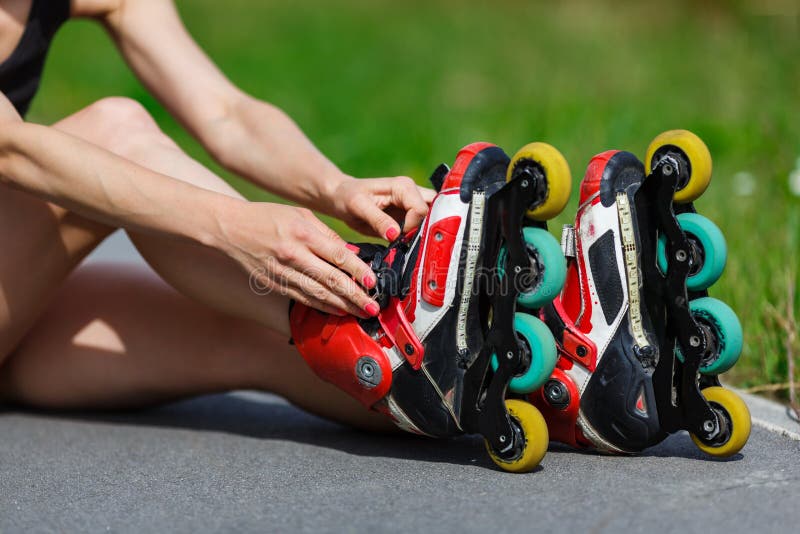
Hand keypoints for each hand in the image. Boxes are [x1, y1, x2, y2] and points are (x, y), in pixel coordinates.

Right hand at [212, 200, 379, 316]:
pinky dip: (322, 306)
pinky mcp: (276, 284)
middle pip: (332, 280)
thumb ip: (327, 234)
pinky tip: (337, 311)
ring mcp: (284, 273)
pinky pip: (304, 298)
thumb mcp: (301, 214)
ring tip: (361, 313)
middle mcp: (294, 255)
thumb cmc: (269, 217)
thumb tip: (351, 253)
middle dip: (356, 296)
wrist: (231, 228)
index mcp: (303, 234)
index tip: (373, 282)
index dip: (358, 271)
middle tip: (374, 308)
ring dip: (343, 306)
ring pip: (319, 294)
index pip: (338, 256)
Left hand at [328, 175, 434, 239]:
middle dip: (428, 228)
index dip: (412, 226)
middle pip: (435, 212)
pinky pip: (424, 227)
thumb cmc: (348, 197)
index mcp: (404, 187)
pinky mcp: (411, 216)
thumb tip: (395, 235)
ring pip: (434, 219)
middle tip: (411, 242)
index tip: (397, 236)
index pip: (422, 210)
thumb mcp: (358, 206)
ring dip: (426, 234)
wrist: (342, 199)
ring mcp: (414, 205)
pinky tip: (410, 244)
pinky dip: (420, 237)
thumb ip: (378, 220)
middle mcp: (414, 193)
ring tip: (410, 243)